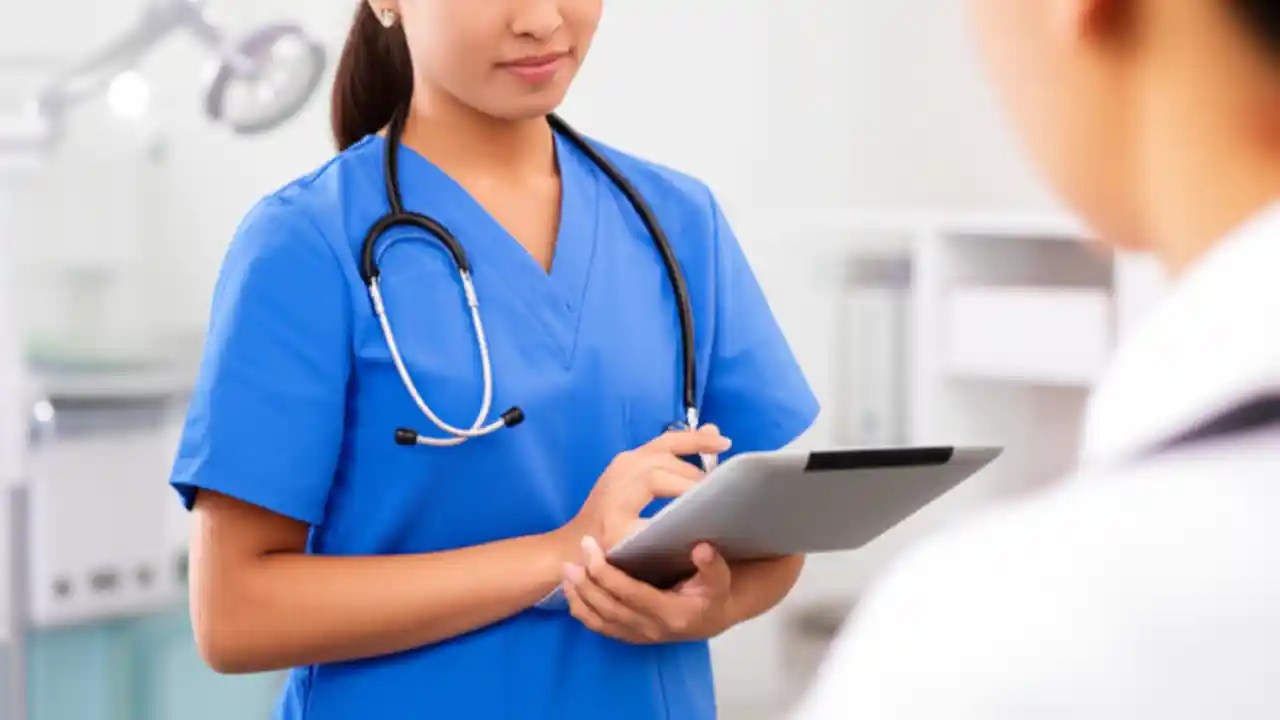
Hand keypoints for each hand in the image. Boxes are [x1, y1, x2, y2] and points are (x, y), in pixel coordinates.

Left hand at [559, 427, 730, 550]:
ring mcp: (626, 458)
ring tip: (724, 444)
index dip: (690, 486)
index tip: (715, 498)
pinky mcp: (630, 457)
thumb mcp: (631, 545)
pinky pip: (663, 442)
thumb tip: (691, 525)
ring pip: (667, 442)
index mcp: (623, 490)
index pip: (662, 479)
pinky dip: (687, 438)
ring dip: (697, 442)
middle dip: (698, 470)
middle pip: (668, 459)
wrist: (578, 540)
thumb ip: (657, 532)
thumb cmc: (606, 548)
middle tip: (726, 484)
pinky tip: (710, 435)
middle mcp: (624, 467)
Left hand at [563, 536, 734, 643]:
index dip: (607, 573)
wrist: (713, 618)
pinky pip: (600, 627)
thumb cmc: (714, 593)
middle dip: (586, 583)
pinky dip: (581, 611)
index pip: (630, 594)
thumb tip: (701, 548)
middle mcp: (651, 629)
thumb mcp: (721, 579)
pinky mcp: (630, 636)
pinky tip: (570, 591)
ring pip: (600, 620)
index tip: (591, 548)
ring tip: (565, 572)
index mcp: (671, 614)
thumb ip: (712, 565)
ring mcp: (638, 635)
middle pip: (609, 608)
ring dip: (579, 597)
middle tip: (571, 559)